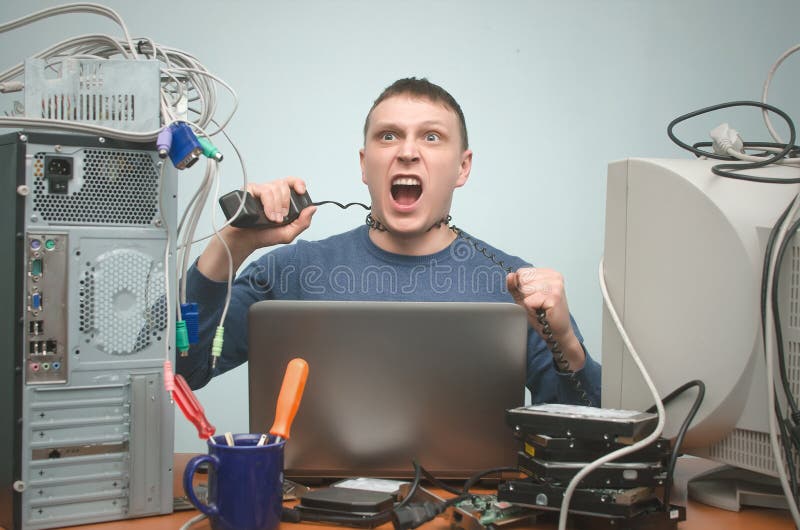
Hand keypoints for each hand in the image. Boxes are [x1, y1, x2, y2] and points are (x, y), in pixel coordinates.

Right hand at [197, 177, 315, 281]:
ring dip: (276, 207)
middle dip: (285, 203)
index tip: (301, 191)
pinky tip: (266, 215)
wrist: (245, 241)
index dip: (298, 183)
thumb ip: (303, 222)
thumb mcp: (288, 233)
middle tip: (280, 218)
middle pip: (284, 185)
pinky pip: (262, 191)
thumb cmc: (264, 236)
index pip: (292, 182)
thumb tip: (313, 208)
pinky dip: (268, 204)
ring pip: (274, 188)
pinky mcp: (249, 191)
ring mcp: (259, 191)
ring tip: (272, 220)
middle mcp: (271, 192)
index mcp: (281, 198)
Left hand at [507, 267, 585, 370]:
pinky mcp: (554, 297)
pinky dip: (532, 309)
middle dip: (525, 295)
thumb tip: (510, 275)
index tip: (533, 296)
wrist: (556, 331)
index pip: (522, 272)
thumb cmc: (542, 313)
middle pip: (523, 280)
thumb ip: (515, 286)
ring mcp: (556, 286)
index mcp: (548, 273)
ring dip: (529, 302)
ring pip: (525, 290)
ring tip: (539, 307)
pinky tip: (542, 311)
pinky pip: (529, 301)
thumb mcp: (524, 297)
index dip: (522, 287)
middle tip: (537, 303)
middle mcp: (554, 277)